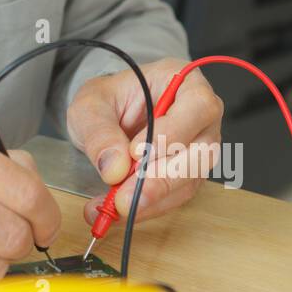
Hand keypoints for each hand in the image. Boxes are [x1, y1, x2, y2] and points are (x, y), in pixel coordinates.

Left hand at [66, 57, 223, 226]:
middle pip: (201, 151)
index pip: (198, 106)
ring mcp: (200, 146)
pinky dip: (148, 207)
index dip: (172, 133)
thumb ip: (99, 131)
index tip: (135, 152)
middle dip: (161, 178)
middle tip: (124, 197)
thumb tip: (114, 168)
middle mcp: (201, 115)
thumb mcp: (90, 106)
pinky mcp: (189, 174)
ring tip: (114, 207)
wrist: (105, 117)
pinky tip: (118, 210)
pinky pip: (177, 196)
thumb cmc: (106, 101)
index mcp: (184, 81)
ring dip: (153, 198)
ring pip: (191, 179)